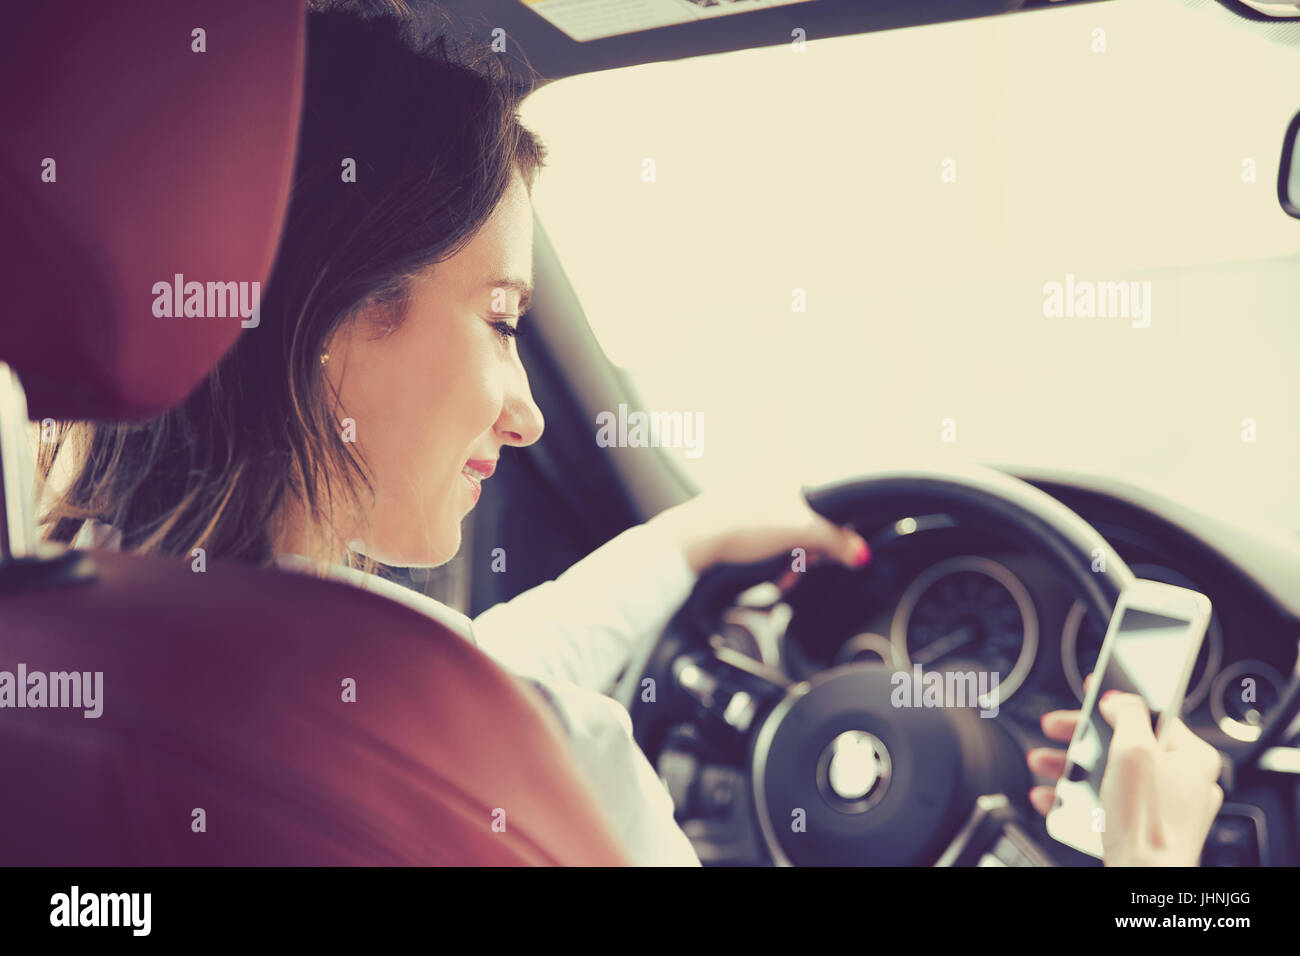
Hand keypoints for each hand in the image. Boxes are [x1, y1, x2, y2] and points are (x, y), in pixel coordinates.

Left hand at [647, 482, 869, 574]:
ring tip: (780, 576)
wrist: (693, 540)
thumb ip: (836, 542)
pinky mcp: (738, 523)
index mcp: (790, 474)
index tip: (827, 554)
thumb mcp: (800, 532)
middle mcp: (772, 484)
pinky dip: (771, 562)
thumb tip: (860, 553)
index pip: (830, 505)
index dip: (833, 534)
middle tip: (799, 565)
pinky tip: (766, 575)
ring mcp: (753, 502)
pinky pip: (767, 544)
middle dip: (807, 553)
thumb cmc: (743, 524)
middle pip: (809, 525)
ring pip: (788, 538)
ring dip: (789, 563)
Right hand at [1026, 683, 1223, 866]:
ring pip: (1112, 773)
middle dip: (1081, 737)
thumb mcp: (1133, 751)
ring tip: (1044, 764)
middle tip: (1056, 729)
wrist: (1142, 881)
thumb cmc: (1146, 824)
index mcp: (1193, 757)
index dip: (1115, 701)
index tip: (1093, 691)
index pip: (1151, 714)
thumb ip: (1128, 714)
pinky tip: (1053, 796)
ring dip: (1072, 766)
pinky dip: (1080, 796)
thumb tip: (1121, 698)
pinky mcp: (1146, 829)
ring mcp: (1166, 808)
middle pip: (1125, 743)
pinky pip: (1109, 802)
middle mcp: (1185, 782)